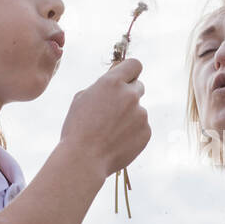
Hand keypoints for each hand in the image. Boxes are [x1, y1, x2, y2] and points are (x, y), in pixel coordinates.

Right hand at [60, 56, 150, 178]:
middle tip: (113, 110)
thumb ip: (102, 87)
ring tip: (110, 132)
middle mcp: (130, 95)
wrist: (85, 159)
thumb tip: (114, 84)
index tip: (126, 78)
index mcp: (112, 82)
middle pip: (138, 86)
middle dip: (128, 94)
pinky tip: (116, 141)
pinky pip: (142, 127)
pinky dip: (132, 132)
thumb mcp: (82, 99)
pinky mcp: (146, 132)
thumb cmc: (78, 128)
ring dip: (129, 116)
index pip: (135, 65)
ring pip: (138, 110)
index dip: (130, 71)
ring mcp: (141, 114)